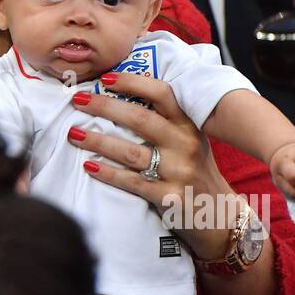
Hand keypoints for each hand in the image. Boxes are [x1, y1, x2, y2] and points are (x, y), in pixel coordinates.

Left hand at [68, 73, 241, 261]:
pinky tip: (89, 166)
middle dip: (104, 106)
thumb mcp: (190, 140)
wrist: (220, 216)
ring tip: (73, 134)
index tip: (106, 78)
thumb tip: (123, 96)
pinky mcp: (170, 197)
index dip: (133, 82)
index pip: (162, 94)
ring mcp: (178, 171)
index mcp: (188, 125)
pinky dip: (107, 173)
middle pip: (140, 119)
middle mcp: (185, 144)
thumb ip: (166, 120)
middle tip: (77, 101)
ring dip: (97, 141)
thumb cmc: (196, 172)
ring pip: (130, 152)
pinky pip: (132, 182)